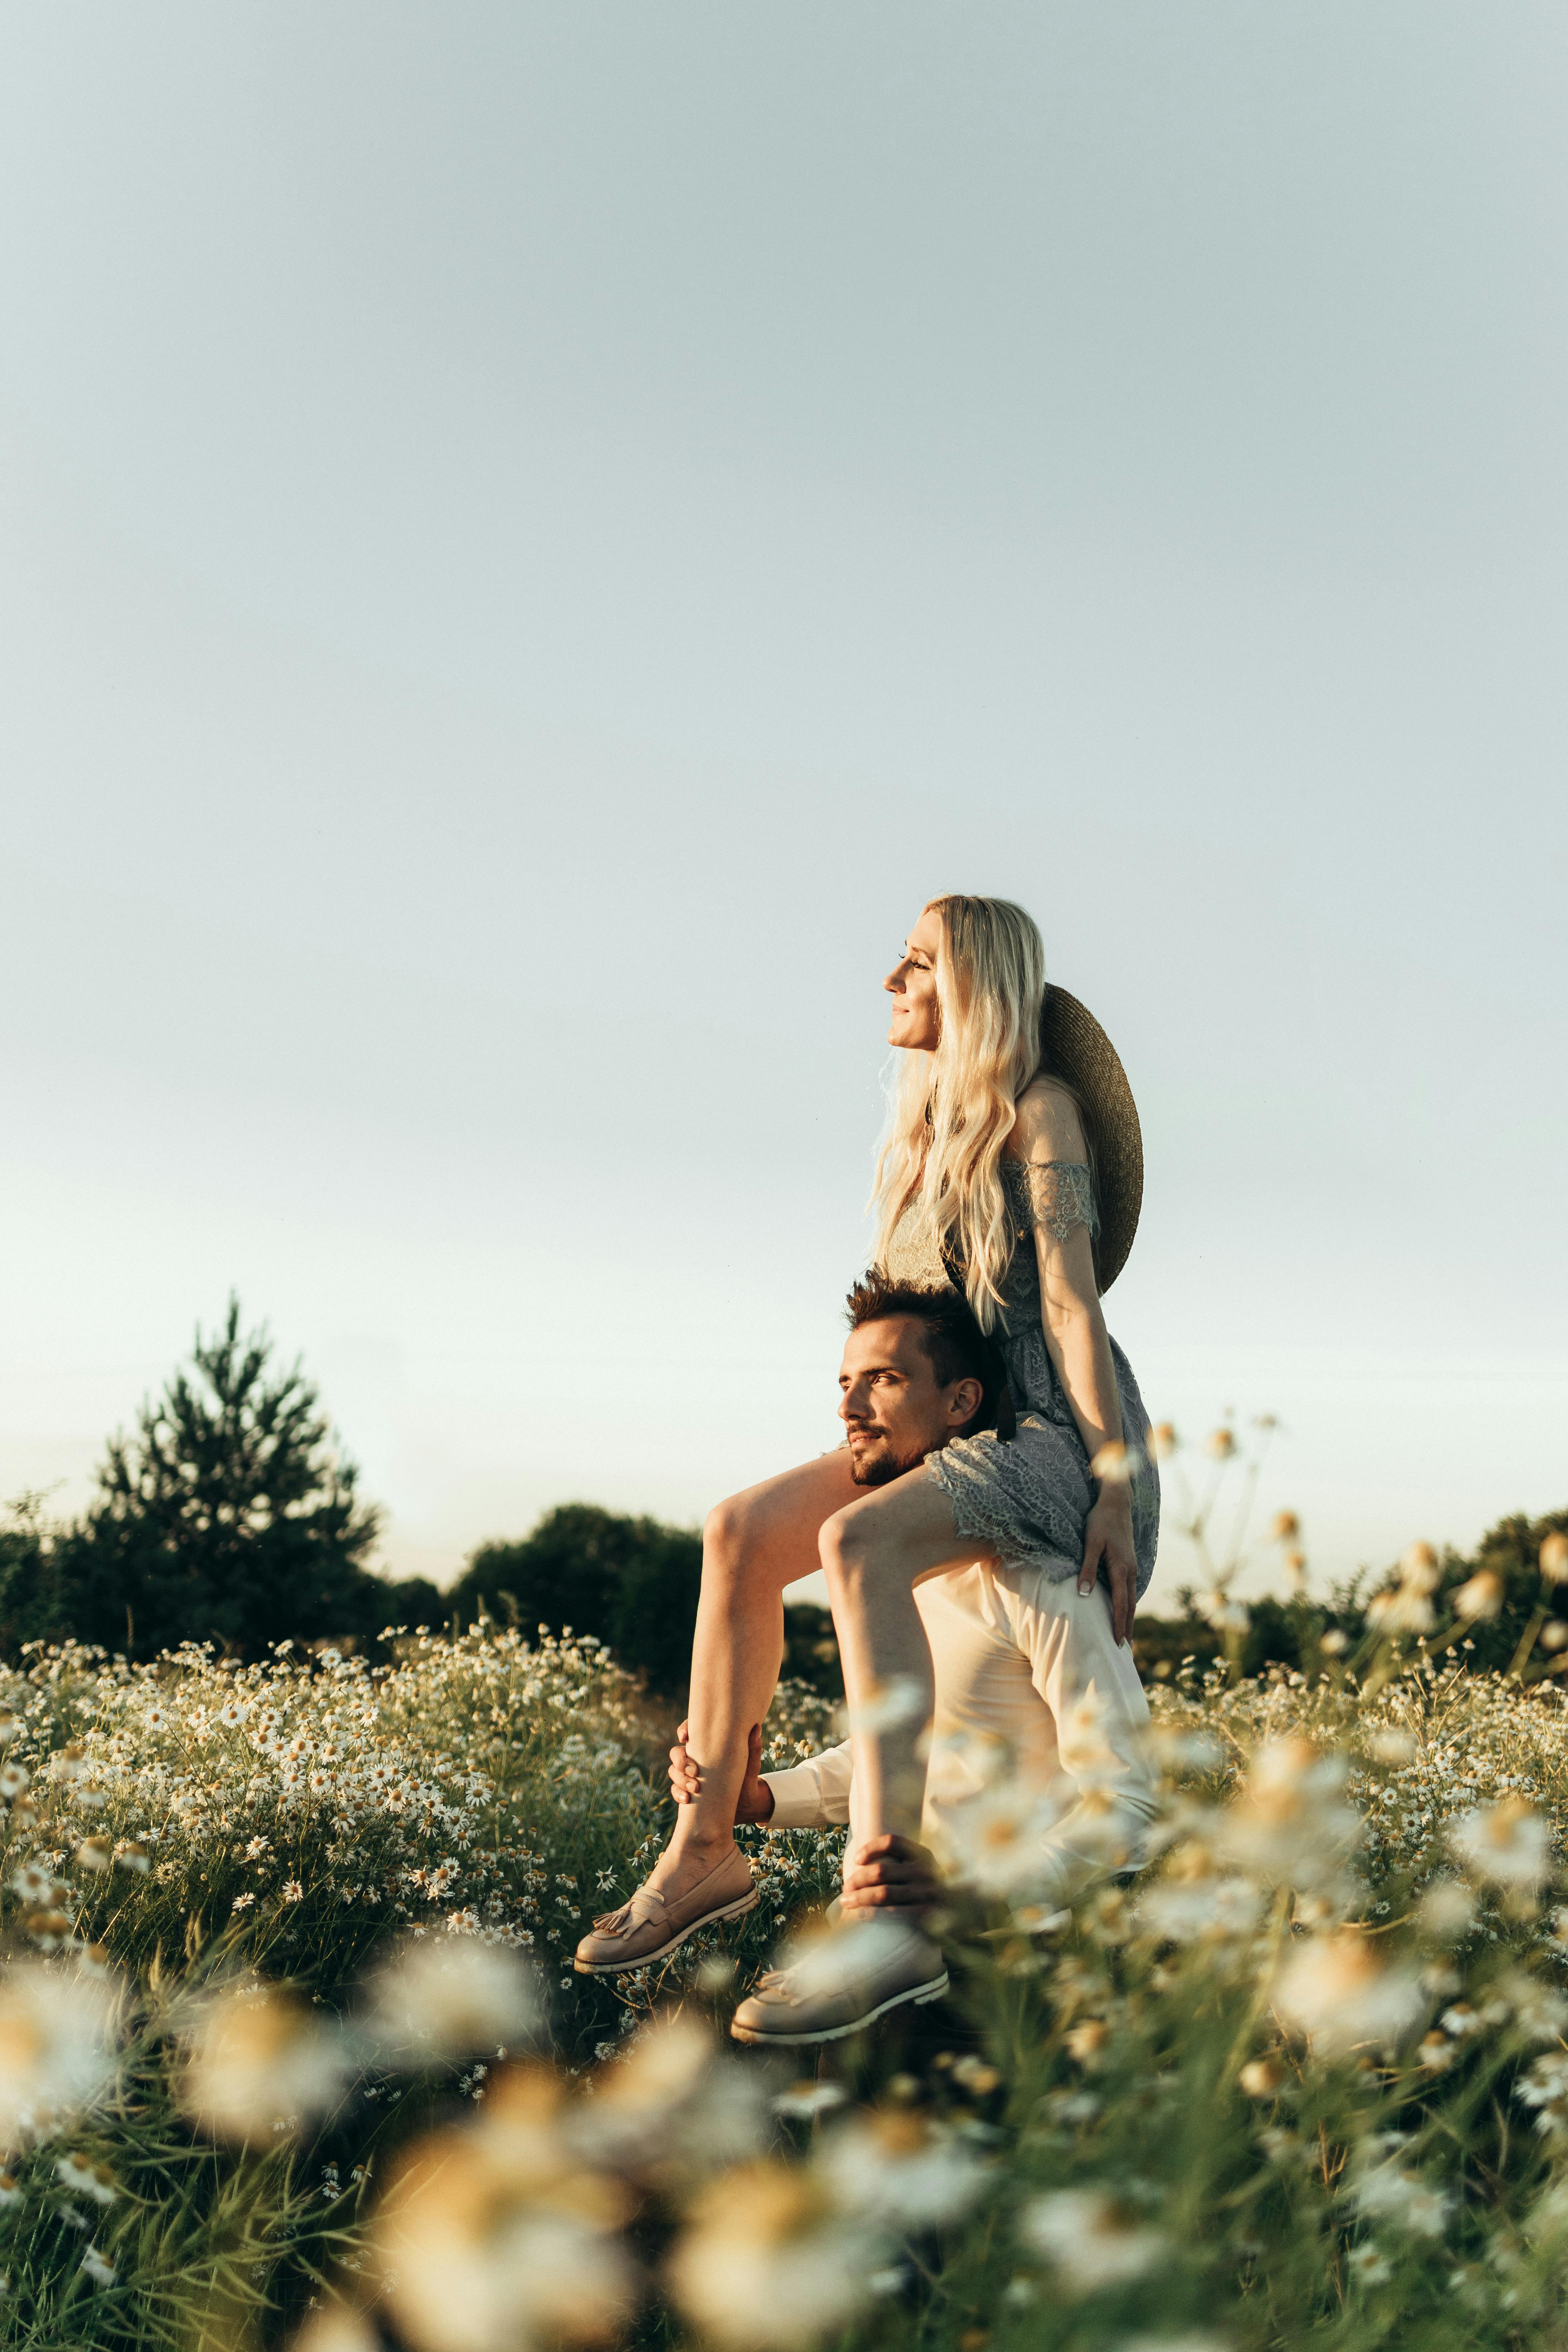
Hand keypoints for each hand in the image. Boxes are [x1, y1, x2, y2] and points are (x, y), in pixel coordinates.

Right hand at [668, 1720, 773, 1824]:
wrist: (744, 1806)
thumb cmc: (747, 1780)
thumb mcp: (751, 1766)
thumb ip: (753, 1749)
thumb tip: (757, 1728)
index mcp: (709, 1747)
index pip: (691, 1732)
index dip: (684, 1730)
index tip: (685, 1737)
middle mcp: (696, 1758)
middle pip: (676, 1752)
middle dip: (681, 1760)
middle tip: (695, 1771)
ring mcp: (689, 1775)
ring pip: (674, 1771)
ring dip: (681, 1778)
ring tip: (695, 1788)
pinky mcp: (687, 1791)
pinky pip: (675, 1790)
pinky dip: (678, 1793)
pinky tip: (687, 1799)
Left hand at [839, 1832, 941, 1917]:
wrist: (959, 1913)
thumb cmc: (928, 1889)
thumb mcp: (921, 1869)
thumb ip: (901, 1863)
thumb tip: (859, 1863)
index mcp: (922, 1854)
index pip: (892, 1842)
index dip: (870, 1848)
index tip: (856, 1860)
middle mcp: (925, 1870)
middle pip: (882, 1870)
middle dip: (858, 1879)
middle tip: (845, 1888)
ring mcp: (926, 1892)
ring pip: (884, 1893)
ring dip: (860, 1898)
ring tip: (846, 1901)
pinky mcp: (926, 1914)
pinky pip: (894, 1913)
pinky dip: (874, 1914)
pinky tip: (862, 1915)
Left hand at [1079, 1486, 1137, 1646]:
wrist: (1116, 1503)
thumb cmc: (1100, 1522)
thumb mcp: (1090, 1544)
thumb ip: (1088, 1568)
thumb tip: (1084, 1594)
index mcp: (1121, 1568)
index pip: (1121, 1603)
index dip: (1118, 1624)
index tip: (1117, 1642)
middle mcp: (1130, 1570)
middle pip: (1130, 1605)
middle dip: (1127, 1628)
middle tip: (1125, 1650)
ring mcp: (1132, 1567)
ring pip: (1132, 1598)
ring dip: (1129, 1618)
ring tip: (1126, 1636)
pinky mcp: (1130, 1563)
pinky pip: (1130, 1590)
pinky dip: (1128, 1605)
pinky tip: (1124, 1612)